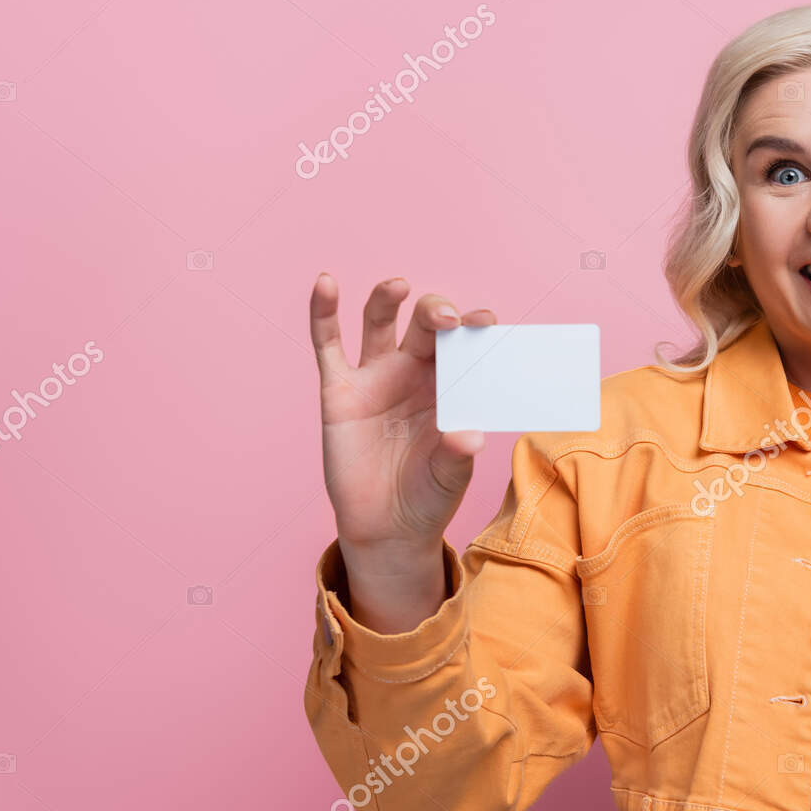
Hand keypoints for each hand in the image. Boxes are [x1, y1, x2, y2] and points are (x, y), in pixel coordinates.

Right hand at [310, 274, 492, 551]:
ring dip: (386, 299)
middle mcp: (413, 373)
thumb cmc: (428, 496)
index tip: (486, 322)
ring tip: (398, 286)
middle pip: (424, 326)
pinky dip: (324, 312)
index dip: (473, 330)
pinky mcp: (339, 390)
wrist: (386, 527)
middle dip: (437, 314)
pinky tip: (325, 284)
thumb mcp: (448, 478)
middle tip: (449, 319)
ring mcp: (375, 377)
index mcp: (449, 386)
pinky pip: (328, 344)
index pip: (463, 347)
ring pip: (378, 322)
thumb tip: (470, 437)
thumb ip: (457, 455)